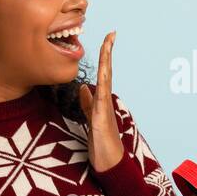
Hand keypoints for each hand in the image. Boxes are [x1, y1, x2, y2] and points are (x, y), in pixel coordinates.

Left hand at [77, 31, 123, 172]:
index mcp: (101, 99)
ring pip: (106, 79)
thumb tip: (84, 88)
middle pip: (107, 70)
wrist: (109, 162)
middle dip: (108, 52)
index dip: (104, 55)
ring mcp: (105, 107)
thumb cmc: (101, 142)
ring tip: (108, 44)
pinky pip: (101, 97)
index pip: (103, 72)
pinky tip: (102, 72)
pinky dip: (102, 83)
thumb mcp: (91, 118)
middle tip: (112, 33)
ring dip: (107, 62)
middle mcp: (105, 100)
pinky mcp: (101, 118)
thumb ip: (88, 103)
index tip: (107, 38)